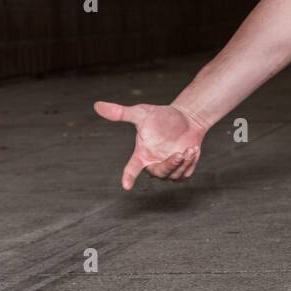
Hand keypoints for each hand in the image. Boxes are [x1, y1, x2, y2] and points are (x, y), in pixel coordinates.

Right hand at [93, 101, 207, 189]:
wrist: (187, 118)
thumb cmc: (161, 116)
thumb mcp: (141, 113)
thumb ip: (121, 113)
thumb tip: (97, 105)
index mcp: (141, 154)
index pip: (132, 168)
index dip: (128, 177)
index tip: (126, 185)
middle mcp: (153, 164)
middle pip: (157, 173)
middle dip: (169, 165)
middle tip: (179, 154)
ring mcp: (168, 169)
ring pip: (173, 176)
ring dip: (183, 163)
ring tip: (190, 148)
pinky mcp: (181, 170)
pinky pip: (185, 174)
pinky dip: (191, 164)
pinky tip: (193, 150)